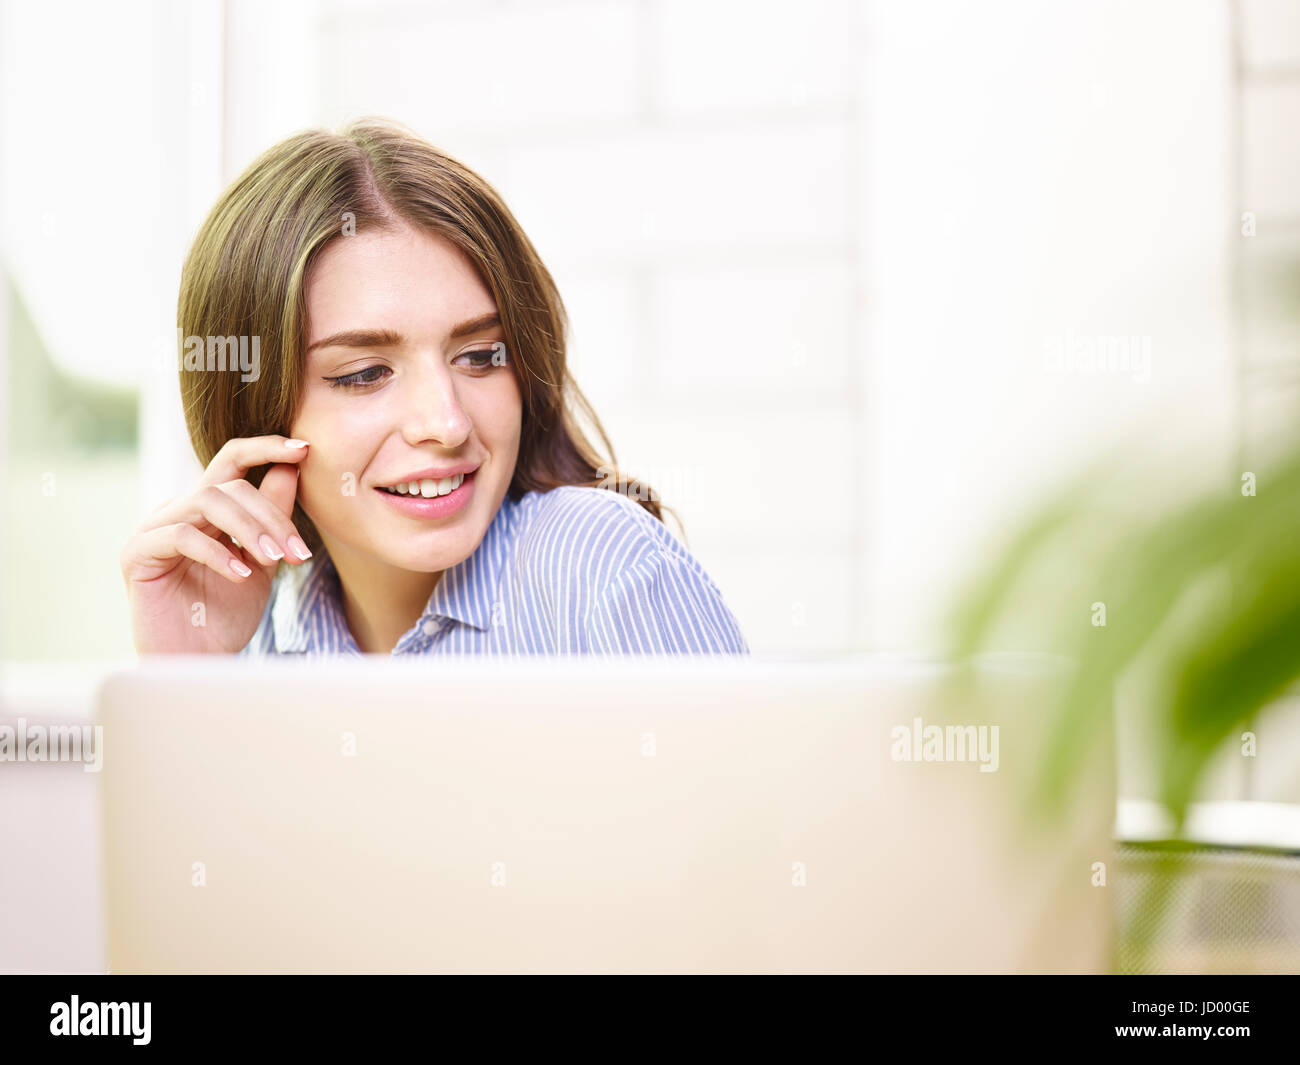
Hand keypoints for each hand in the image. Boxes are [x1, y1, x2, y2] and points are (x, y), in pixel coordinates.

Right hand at [121, 436, 312, 653]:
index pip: (232, 460)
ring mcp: (154, 529)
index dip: (266, 448)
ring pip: (208, 502)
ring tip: (274, 561)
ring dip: (251, 530)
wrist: (199, 661)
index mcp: (206, 508)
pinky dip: (218, 552)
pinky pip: (181, 536)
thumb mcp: (263, 560)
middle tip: (297, 552)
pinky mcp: (137, 554)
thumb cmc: (228, 614)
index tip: (304, 449)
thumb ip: (273, 517)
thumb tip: (292, 467)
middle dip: (272, 515)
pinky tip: (242, 575)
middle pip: (229, 485)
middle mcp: (178, 510)